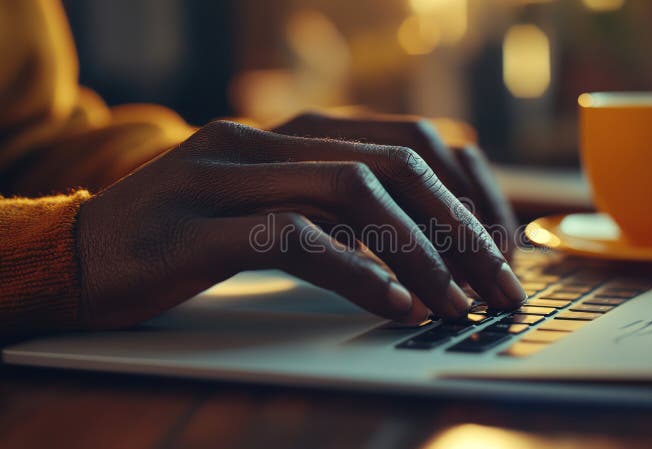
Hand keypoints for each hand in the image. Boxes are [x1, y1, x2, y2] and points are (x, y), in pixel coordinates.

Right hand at [76, 121, 525, 328]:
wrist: (75, 257)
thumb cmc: (180, 241)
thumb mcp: (268, 209)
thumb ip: (331, 207)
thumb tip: (419, 237)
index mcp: (289, 132)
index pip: (408, 141)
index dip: (467, 193)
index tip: (498, 247)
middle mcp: (265, 139)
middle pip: (395, 166)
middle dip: (461, 228)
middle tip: (498, 285)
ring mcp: (229, 175)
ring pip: (355, 194)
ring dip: (421, 253)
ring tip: (457, 303)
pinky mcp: (201, 225)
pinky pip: (296, 238)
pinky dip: (356, 271)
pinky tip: (394, 304)